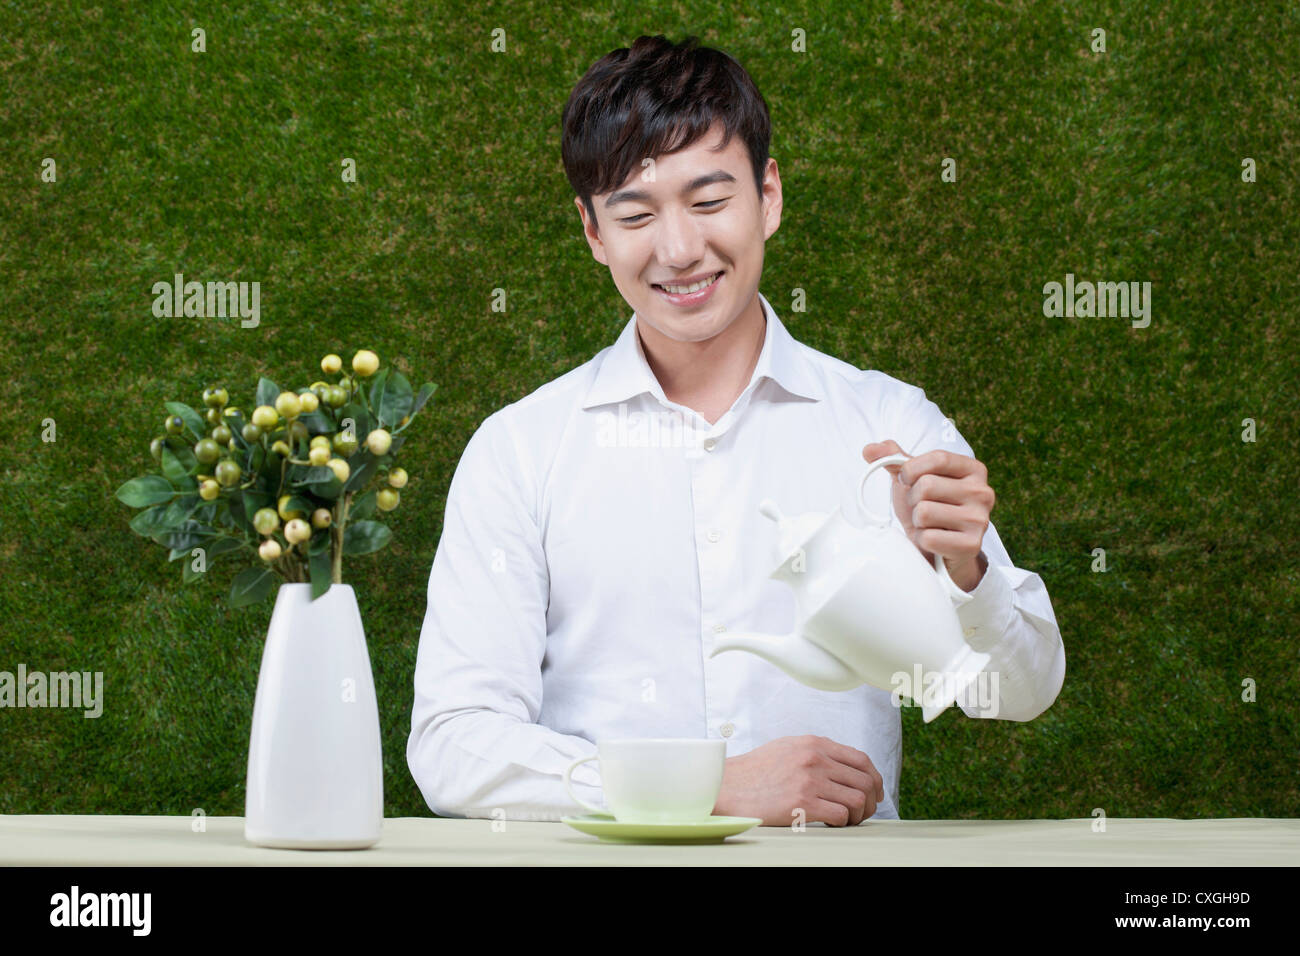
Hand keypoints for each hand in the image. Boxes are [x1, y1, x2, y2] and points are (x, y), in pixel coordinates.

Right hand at [711, 735, 884, 825]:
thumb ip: (815, 751)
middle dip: (870, 801)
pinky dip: (842, 822)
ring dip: (858, 814)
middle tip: (862, 812)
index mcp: (813, 744)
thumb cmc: (756, 771)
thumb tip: (843, 765)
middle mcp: (815, 759)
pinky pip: (841, 815)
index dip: (874, 778)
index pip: (861, 759)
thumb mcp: (788, 748)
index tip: (874, 792)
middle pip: (864, 781)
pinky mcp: (803, 803)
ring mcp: (810, 780)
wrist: (728, 786)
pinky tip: (832, 823)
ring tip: (848, 820)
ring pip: (857, 799)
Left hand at [862, 440, 993, 591]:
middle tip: (921, 508)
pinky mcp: (971, 545)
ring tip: (928, 524)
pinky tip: (933, 541)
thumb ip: (894, 459)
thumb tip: (869, 449)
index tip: (906, 479)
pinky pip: (929, 537)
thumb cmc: (928, 506)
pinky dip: (923, 540)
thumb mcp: (912, 479)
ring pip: (924, 512)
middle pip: (927, 485)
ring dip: (917, 521)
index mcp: (974, 470)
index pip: (938, 458)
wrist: (939, 548)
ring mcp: (980, 520)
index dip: (912, 469)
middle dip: (913, 499)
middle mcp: (983, 492)